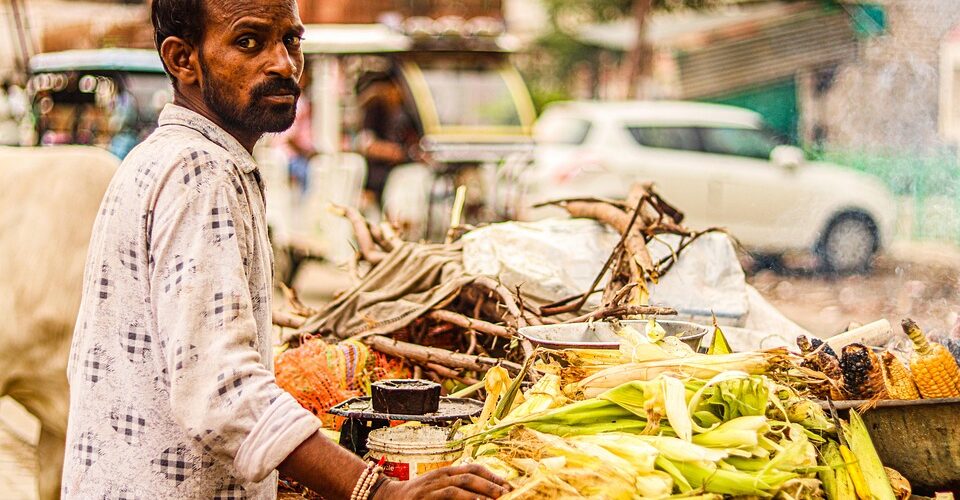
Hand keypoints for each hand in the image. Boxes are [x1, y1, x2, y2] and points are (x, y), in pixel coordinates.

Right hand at [374, 464, 510, 499]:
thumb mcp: (437, 490)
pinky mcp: (427, 495)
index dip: (492, 475)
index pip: (474, 468)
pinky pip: (450, 494)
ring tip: (498, 498)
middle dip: (492, 483)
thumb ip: (455, 491)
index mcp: (447, 472)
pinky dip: (466, 498)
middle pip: (472, 473)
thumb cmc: (416, 497)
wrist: (388, 498)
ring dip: (483, 490)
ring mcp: (434, 484)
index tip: (508, 485)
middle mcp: (442, 475)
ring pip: (463, 482)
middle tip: (509, 492)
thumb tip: (480, 497)